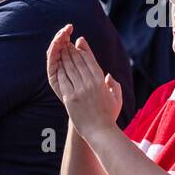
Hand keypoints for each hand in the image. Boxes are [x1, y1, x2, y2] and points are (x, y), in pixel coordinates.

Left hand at [47, 25, 121, 139]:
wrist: (101, 132)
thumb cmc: (109, 117)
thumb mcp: (116, 99)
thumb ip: (113, 85)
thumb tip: (108, 75)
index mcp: (101, 82)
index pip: (91, 60)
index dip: (84, 49)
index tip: (80, 41)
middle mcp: (90, 83)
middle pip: (79, 61)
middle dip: (72, 50)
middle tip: (67, 43)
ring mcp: (80, 90)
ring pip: (70, 68)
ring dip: (64, 57)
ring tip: (61, 50)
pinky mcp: (70, 98)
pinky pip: (63, 80)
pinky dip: (60, 70)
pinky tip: (57, 65)